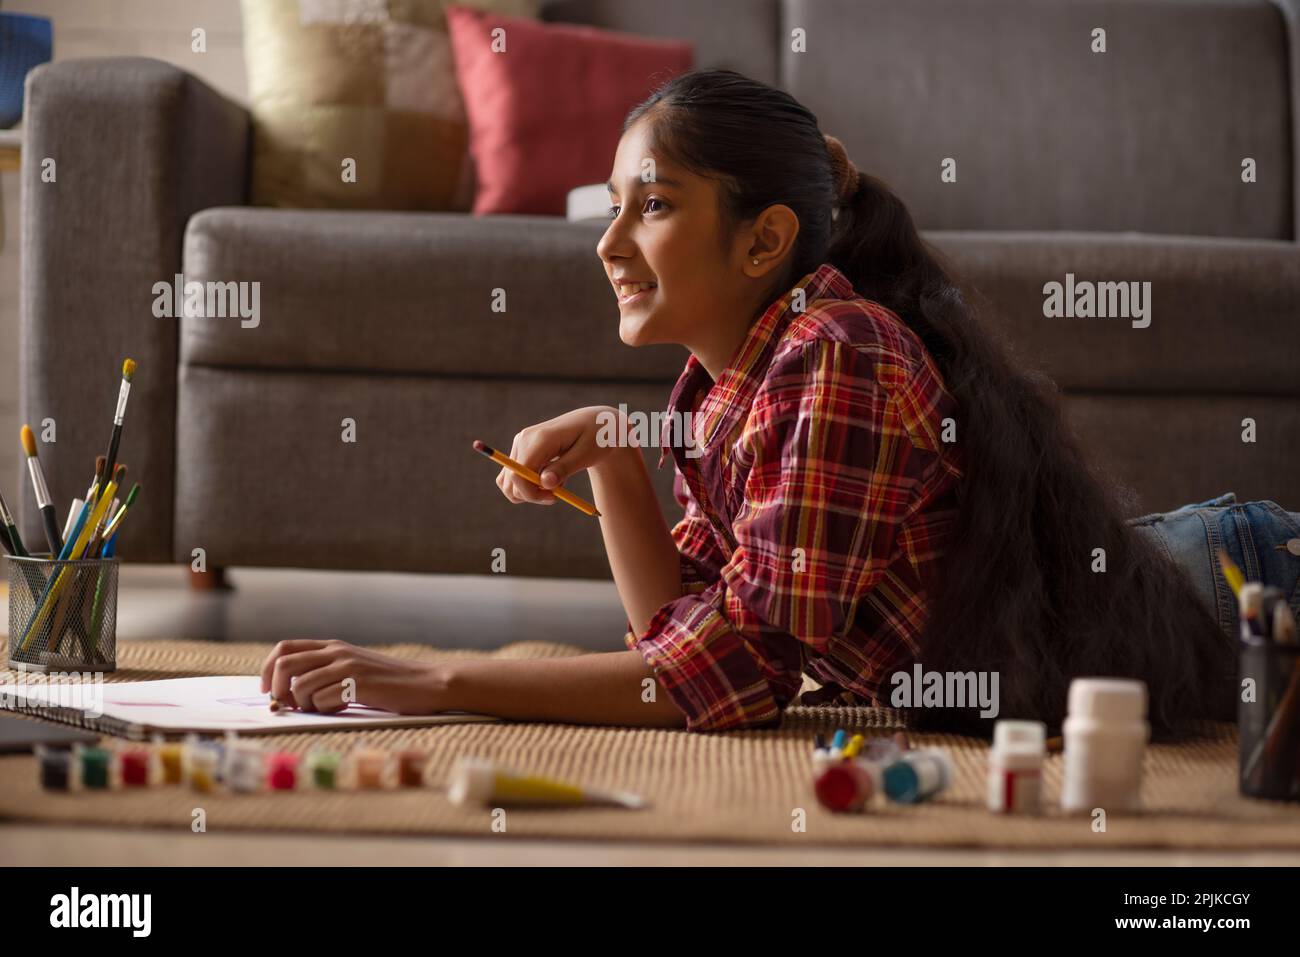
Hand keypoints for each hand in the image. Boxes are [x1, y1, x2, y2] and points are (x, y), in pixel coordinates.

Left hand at [259, 639, 446, 713]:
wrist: (426, 683)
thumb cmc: (389, 683)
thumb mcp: (354, 668)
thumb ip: (327, 672)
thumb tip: (288, 693)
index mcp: (333, 646)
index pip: (284, 648)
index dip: (268, 670)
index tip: (269, 691)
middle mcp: (336, 652)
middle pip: (284, 665)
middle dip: (277, 690)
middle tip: (287, 706)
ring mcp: (347, 666)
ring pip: (301, 686)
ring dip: (305, 705)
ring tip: (324, 709)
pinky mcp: (358, 683)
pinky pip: (324, 701)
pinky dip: (326, 711)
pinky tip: (343, 709)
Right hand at [496, 405, 627, 504]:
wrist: (595, 423)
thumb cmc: (596, 438)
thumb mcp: (586, 455)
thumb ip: (564, 469)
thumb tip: (545, 484)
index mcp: (540, 438)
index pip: (519, 474)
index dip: (531, 494)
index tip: (555, 498)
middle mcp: (524, 439)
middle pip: (512, 480)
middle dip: (533, 494)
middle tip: (558, 492)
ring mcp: (520, 443)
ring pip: (509, 481)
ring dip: (531, 490)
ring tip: (557, 481)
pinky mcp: (521, 448)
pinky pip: (513, 476)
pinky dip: (528, 484)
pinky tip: (549, 478)